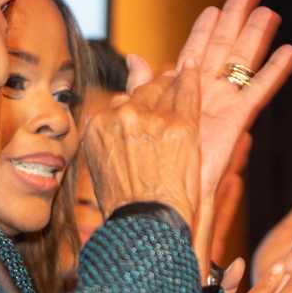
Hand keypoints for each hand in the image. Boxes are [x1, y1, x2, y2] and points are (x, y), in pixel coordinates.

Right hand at [80, 68, 200, 230]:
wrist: (144, 222)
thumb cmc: (124, 203)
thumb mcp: (103, 165)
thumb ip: (107, 132)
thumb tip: (113, 108)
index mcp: (98, 124)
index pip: (121, 100)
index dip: (135, 102)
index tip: (143, 103)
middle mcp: (121, 115)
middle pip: (142, 92)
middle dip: (154, 91)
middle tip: (165, 85)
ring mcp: (152, 117)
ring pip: (163, 88)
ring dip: (171, 84)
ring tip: (180, 77)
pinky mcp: (180, 124)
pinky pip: (187, 93)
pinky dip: (191, 80)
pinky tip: (193, 70)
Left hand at [131, 0, 291, 196]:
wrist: (159, 207)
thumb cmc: (146, 173)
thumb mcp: (135, 119)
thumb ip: (141, 87)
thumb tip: (135, 58)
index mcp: (180, 94)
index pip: (194, 52)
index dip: (204, 29)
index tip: (214, 7)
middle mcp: (205, 97)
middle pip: (223, 48)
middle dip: (234, 19)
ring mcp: (222, 107)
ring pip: (243, 61)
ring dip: (257, 34)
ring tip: (270, 11)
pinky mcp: (236, 121)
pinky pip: (259, 90)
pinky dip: (276, 70)